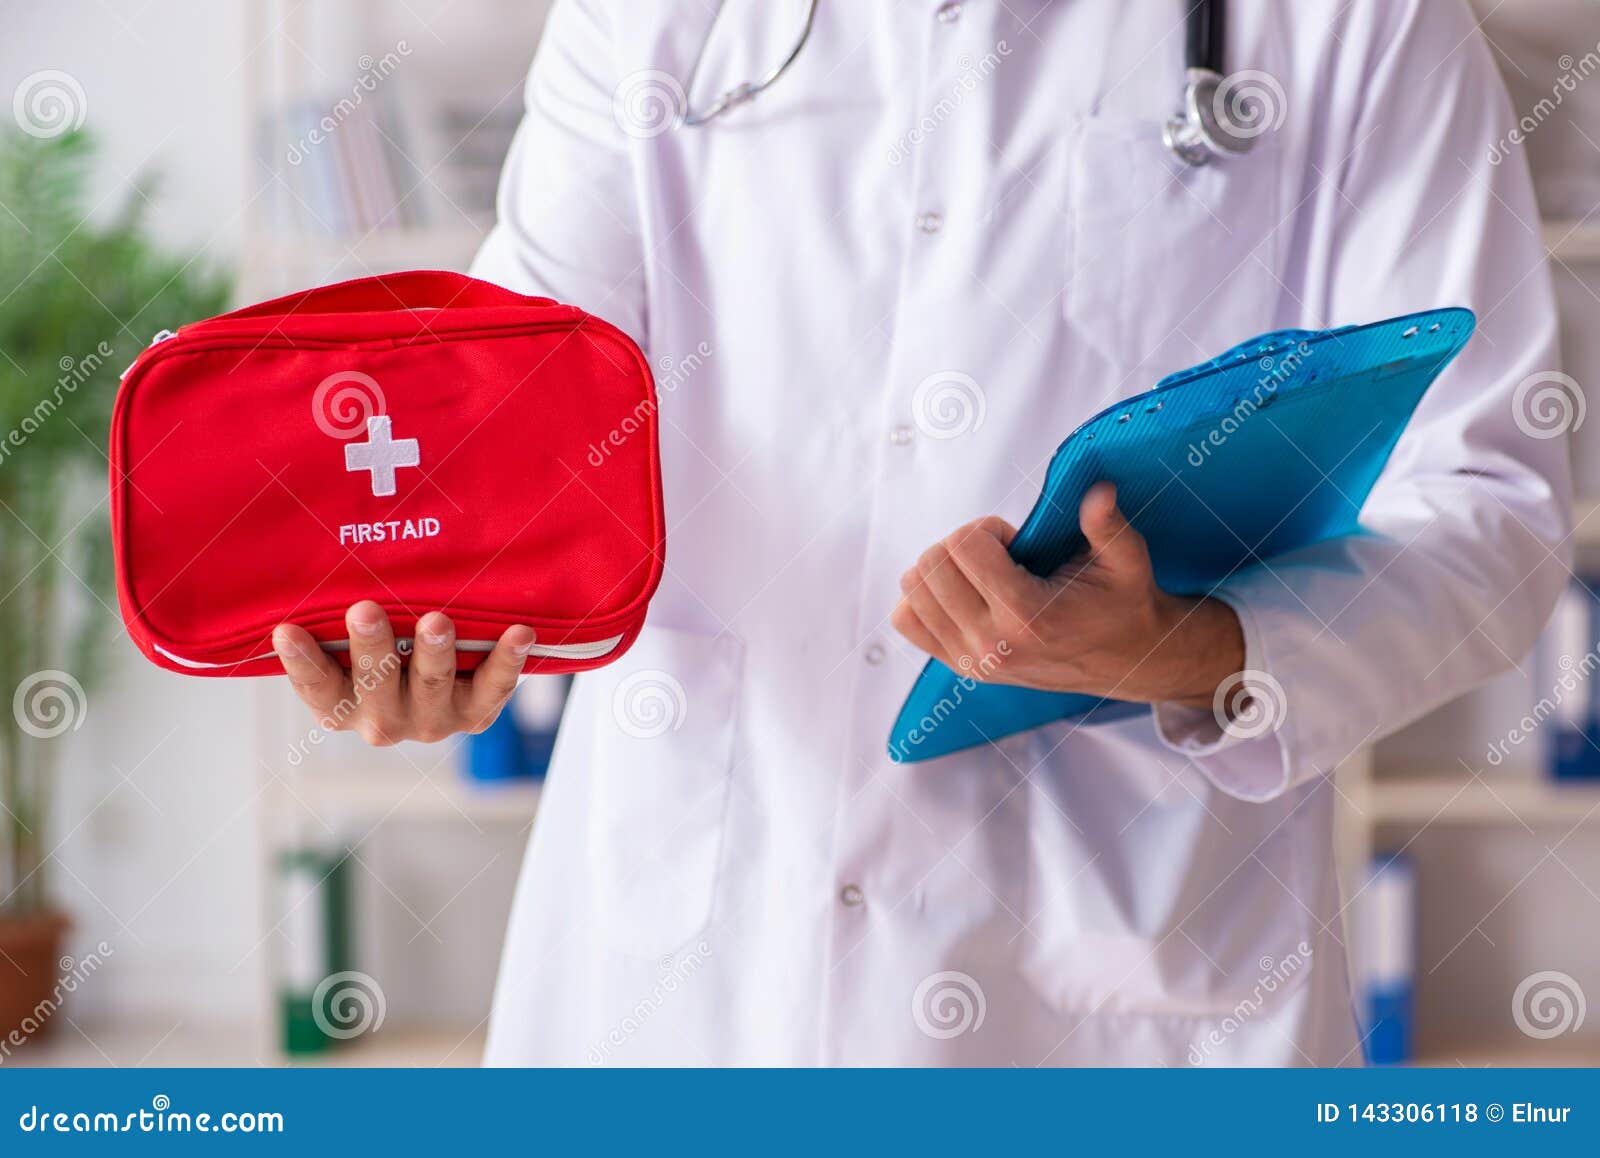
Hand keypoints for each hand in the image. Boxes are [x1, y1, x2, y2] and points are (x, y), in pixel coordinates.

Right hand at [272, 601, 535, 744]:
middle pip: (374, 685)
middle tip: (365, 610)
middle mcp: (382, 720)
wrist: (443, 683)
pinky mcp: (475, 714)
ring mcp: (431, 720)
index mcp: (341, 704)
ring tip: (437, 621)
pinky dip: (507, 660)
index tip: (285, 631)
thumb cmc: (382, 645)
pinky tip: (520, 632)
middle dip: (371, 647)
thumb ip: (333, 614)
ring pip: (432, 685)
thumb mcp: (349, 638)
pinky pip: (493, 688)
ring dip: (435, 652)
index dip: (300, 662)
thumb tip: (313, 551)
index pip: (315, 686)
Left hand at [890, 483, 1243, 707]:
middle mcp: (990, 644)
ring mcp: (970, 659)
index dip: (987, 528)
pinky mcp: (959, 666)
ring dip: (943, 568)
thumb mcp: (1126, 560)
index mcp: (1026, 617)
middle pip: (931, 563)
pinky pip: (906, 619)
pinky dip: (924, 596)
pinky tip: (963, 591)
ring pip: (913, 588)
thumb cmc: (1122, 603)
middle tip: (999, 556)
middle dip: (962, 545)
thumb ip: (1107, 525)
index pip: (963, 545)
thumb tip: (1099, 491)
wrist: (1122, 659)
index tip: (1014, 541)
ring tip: (984, 574)